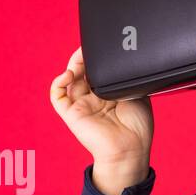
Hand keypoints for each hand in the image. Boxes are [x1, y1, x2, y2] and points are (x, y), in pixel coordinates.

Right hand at [50, 47, 152, 194]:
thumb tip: (123, 61)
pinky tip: (68, 74)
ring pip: (69, 79)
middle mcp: (92, 98)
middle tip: (91, 48)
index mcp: (107, 93)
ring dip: (73, 64)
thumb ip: (128, 77)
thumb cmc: (138, 127)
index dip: (96, 57)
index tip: (102, 45)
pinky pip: (57, 96)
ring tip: (81, 57)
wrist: (131, 149)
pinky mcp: (71, 114)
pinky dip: (58, 82)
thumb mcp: (138, 92)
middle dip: (84, 56)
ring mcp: (80, 105)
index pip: (97, 69)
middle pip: (82, 71)